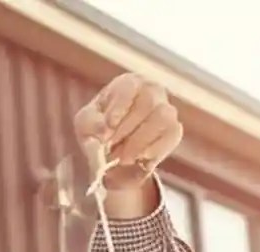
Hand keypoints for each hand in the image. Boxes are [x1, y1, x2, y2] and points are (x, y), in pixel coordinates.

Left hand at [74, 72, 181, 190]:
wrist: (112, 150)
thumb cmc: (98, 127)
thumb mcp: (85, 124)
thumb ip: (91, 124)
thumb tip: (103, 129)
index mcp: (128, 83)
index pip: (129, 87)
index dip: (120, 106)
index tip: (109, 126)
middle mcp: (152, 90)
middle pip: (147, 104)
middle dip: (126, 130)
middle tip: (111, 148)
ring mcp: (166, 109)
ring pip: (162, 120)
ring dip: (140, 142)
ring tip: (122, 157)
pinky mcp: (174, 129)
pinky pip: (171, 136)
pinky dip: (155, 150)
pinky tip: (141, 160)